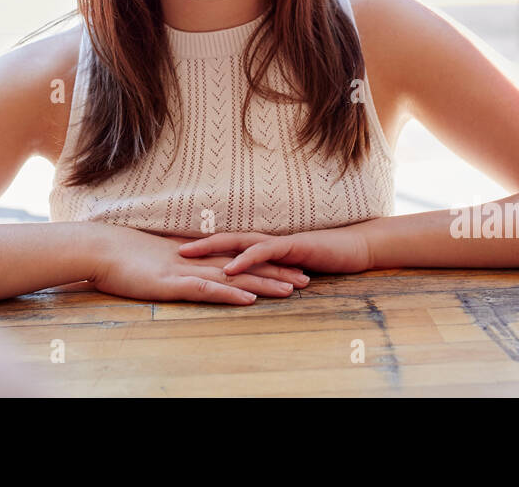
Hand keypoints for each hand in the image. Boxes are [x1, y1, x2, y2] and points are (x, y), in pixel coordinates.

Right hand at [90, 226, 310, 305]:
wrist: (100, 249)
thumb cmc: (123, 257)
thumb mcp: (157, 261)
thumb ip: (177, 264)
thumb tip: (191, 267)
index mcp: (197, 256)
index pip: (239, 258)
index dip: (266, 262)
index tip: (290, 266)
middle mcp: (199, 261)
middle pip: (245, 266)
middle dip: (278, 272)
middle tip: (307, 278)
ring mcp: (188, 272)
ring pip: (234, 278)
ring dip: (264, 283)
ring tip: (292, 289)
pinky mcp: (173, 283)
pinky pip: (207, 290)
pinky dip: (230, 294)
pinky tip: (249, 299)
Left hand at [177, 226, 373, 275]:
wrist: (354, 248)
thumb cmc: (323, 258)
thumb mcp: (289, 267)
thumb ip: (268, 270)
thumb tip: (246, 280)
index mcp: (262, 244)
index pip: (225, 243)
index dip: (200, 245)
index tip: (171, 248)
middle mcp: (264, 239)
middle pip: (222, 237)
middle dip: (194, 242)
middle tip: (165, 247)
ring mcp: (277, 241)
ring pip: (237, 241)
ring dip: (211, 248)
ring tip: (186, 254)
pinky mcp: (292, 246)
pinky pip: (264, 251)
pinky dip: (245, 259)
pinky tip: (229, 268)